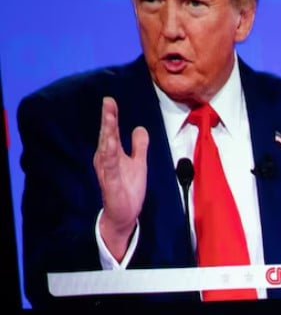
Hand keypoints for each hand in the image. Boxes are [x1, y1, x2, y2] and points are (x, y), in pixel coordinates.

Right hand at [93, 96, 148, 260]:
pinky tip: (111, 145)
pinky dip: (110, 157)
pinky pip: (111, 169)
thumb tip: (140, 127)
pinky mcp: (112, 184)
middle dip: (108, 119)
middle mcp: (106, 161)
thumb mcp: (139, 163)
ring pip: (107, 149)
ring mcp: (108, 172)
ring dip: (108, 134)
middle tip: (108, 102)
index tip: (110, 100)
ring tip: (109, 119)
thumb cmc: (128, 188)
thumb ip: (139, 146)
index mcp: (112, 154)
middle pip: (107, 136)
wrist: (124, 214)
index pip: (112, 132)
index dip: (111, 116)